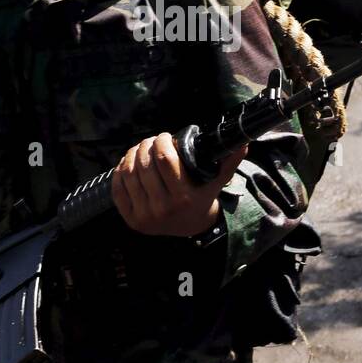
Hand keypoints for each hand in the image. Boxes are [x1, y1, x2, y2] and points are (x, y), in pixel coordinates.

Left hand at [112, 132, 248, 237]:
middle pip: (144, 164)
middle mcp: (162, 208)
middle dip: (145, 145)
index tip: (165, 136)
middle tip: (151, 141)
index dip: (162, 141)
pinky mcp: (131, 219)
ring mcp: (144, 216)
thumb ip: (228, 161)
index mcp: (183, 196)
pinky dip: (120, 171)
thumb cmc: (202, 196)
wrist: (190, 226)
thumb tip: (243, 142)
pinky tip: (128, 162)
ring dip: (131, 154)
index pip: (164, 159)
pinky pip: (118, 189)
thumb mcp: (216, 180)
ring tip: (140, 149)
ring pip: (129, 174)